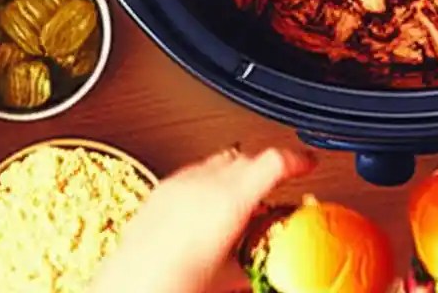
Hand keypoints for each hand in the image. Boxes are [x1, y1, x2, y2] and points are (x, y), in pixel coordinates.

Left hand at [90, 146, 315, 292]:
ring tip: (244, 200)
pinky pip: (195, 172)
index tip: (307, 163)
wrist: (130, 288)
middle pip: (249, 157)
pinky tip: (208, 207)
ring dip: (238, 174)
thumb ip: (255, 255)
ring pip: (221, 161)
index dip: (297, 159)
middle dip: (268, 170)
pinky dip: (210, 181)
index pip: (274, 161)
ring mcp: (179, 183)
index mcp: (230, 200)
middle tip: (280, 187)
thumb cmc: (173, 284)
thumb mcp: (231, 275)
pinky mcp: (160, 190)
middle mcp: (204, 184)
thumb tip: (268, 259)